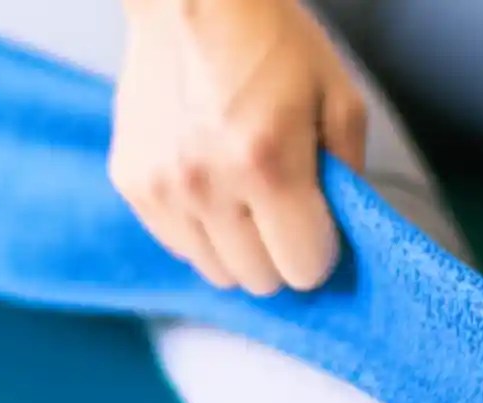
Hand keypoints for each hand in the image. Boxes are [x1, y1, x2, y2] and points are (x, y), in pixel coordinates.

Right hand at [111, 0, 364, 294]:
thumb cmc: (274, 44)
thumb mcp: (340, 99)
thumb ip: (351, 174)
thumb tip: (344, 231)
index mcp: (269, 166)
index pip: (303, 267)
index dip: (320, 250)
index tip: (320, 224)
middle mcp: (209, 186)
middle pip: (259, 279)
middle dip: (281, 253)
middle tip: (284, 210)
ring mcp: (163, 188)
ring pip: (216, 271)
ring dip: (239, 247)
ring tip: (245, 196)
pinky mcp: (131, 182)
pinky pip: (178, 245)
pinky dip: (202, 230)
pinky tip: (212, 186)